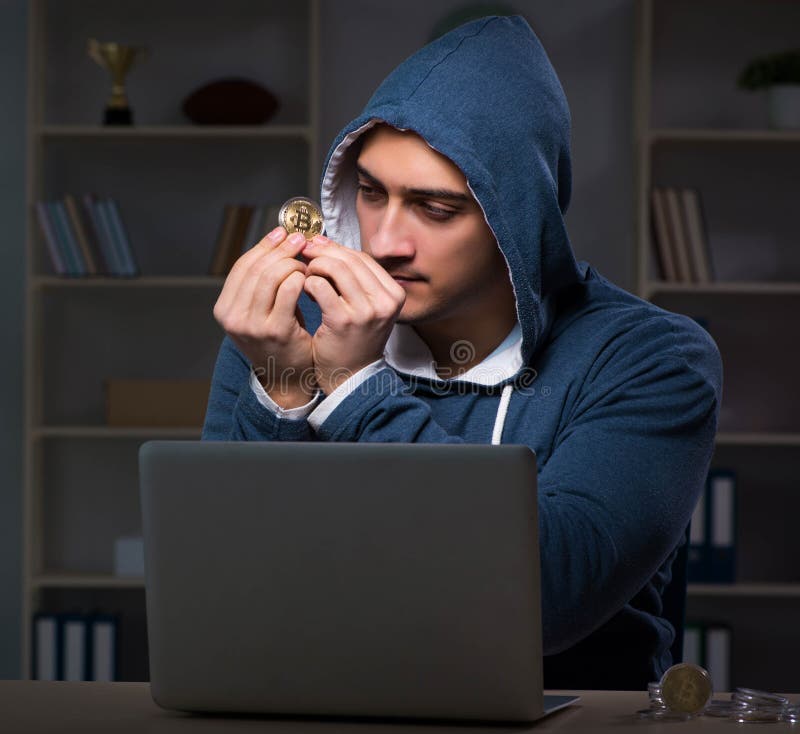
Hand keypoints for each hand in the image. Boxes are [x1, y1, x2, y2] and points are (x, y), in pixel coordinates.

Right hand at [213, 227, 315, 407]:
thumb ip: (264, 281)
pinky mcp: (276, 331)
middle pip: (256, 268)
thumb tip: (280, 238)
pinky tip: (310, 278)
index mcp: (225, 308)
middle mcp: (233, 317)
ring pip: (271, 276)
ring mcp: (252, 325)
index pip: (242, 266)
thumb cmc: (279, 337)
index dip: (263, 245)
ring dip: (292, 263)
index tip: (282, 232)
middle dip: (280, 249)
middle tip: (300, 239)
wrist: (287, 377)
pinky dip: (300, 278)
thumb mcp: (261, 309)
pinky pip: (289, 291)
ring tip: (306, 261)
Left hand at [301, 235, 404, 394]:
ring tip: (306, 274)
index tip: (317, 245)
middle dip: (322, 252)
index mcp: (394, 294)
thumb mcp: (366, 305)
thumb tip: (322, 241)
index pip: (363, 258)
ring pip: (335, 268)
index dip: (337, 248)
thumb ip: (352, 277)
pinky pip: (320, 286)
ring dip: (315, 266)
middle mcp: (385, 301)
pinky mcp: (343, 320)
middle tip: (304, 254)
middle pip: (349, 259)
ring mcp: (366, 311)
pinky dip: (308, 282)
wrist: (351, 376)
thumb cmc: (354, 338)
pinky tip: (304, 289)